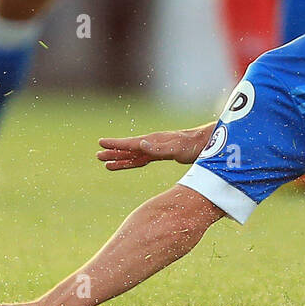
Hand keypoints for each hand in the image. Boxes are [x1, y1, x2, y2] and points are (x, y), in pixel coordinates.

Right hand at [97, 125, 214, 169]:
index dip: (116, 144)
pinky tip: (124, 164)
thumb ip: (159, 148)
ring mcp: (156, 148)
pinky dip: (131, 162)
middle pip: (129, 149)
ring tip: (104, 163)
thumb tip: (140, 144)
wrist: (207, 142)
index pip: (131, 143)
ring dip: (120, 159)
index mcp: (154, 140)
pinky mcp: (161, 154)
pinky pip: (141, 159)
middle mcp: (153, 142)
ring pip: (133, 155)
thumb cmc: (193, 145)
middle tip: (97, 155)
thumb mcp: (177, 148)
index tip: (101, 143)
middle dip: (114, 152)